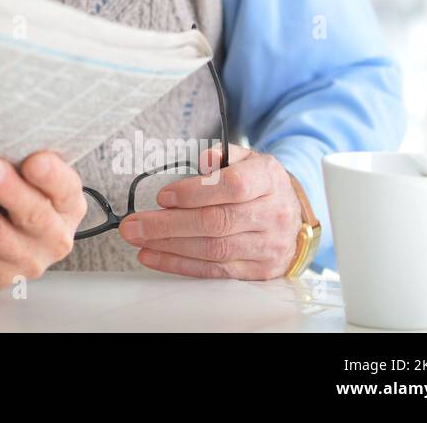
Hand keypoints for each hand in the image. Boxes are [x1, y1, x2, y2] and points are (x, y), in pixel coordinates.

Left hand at [0, 151, 86, 289]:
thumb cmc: (14, 198)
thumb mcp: (30, 179)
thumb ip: (20, 157)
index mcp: (66, 206)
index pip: (65, 190)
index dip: (52, 176)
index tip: (34, 159)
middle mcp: (50, 237)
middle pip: (29, 214)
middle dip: (7, 189)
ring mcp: (19, 261)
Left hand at [118, 143, 303, 278]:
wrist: (292, 215)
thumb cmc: (260, 184)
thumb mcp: (248, 159)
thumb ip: (224, 154)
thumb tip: (205, 159)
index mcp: (269, 179)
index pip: (233, 186)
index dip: (194, 192)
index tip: (163, 196)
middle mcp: (272, 214)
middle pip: (217, 222)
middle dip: (169, 225)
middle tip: (134, 224)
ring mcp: (268, 246)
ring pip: (214, 250)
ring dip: (169, 247)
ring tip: (138, 239)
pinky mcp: (258, 271)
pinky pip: (215, 272)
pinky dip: (179, 265)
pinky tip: (153, 257)